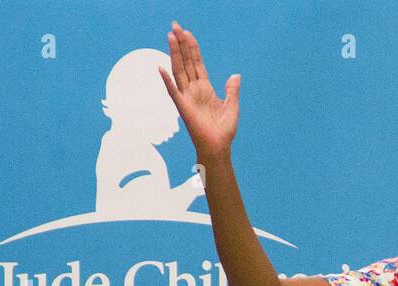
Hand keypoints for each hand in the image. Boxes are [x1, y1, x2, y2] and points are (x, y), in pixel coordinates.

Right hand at [159, 21, 239, 161]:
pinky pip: (174, 93)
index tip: (187, 33)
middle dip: (180, 44)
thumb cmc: (223, 131)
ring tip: (170, 36)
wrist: (219, 148)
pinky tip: (162, 68)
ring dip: (174, 54)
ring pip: (179, 71)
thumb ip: (232, 90)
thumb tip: (236, 75)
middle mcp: (194, 90)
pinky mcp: (183, 108)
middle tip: (175, 26)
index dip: (192, 48)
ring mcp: (187, 98)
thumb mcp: (232, 107)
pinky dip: (167, 81)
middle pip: (185, 62)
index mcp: (205, 88)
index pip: (196, 63)